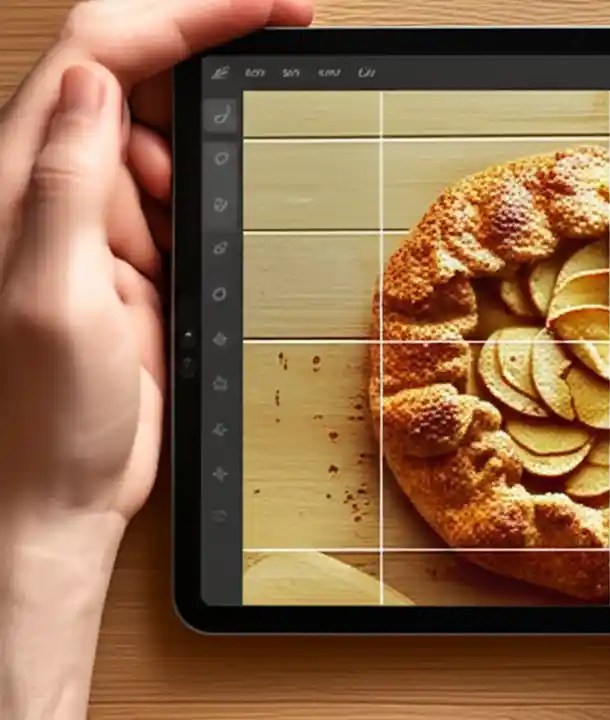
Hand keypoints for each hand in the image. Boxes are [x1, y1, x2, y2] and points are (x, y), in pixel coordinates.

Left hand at [0, 3, 310, 717]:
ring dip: (197, 177)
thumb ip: (61, 185)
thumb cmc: (38, 420)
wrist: (54, 500)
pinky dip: (202, 217)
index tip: (269, 8)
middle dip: (200, 90)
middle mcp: (49, 187)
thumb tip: (90, 84)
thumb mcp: (48, 300)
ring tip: (174, 256)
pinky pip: (178, 206)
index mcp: (17, 179)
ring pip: (164, 148)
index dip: (185, 14)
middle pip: (134, 81)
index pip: (100, 53)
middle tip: (252, 111)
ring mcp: (91, 224)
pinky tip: (189, 263)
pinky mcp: (127, 262)